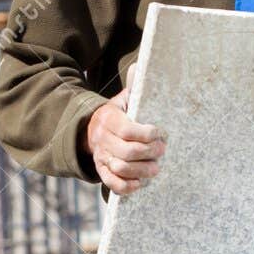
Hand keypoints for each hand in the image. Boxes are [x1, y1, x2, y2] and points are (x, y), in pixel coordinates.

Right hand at [83, 64, 166, 195]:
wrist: (91, 130)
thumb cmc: (117, 114)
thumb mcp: (123, 99)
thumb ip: (133, 87)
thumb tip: (139, 66)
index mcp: (109, 119)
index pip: (128, 130)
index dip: (147, 134)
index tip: (160, 133)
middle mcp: (103, 139)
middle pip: (127, 152)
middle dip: (148, 152)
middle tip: (162, 151)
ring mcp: (101, 156)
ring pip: (121, 168)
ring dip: (141, 170)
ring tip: (155, 168)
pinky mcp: (102, 170)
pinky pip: (112, 183)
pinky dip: (127, 186)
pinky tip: (140, 183)